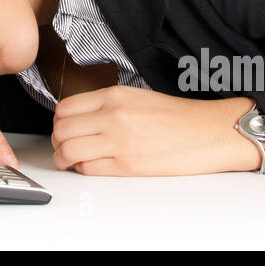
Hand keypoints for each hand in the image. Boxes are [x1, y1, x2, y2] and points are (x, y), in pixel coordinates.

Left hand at [51, 87, 258, 175]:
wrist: (207, 132)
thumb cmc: (178, 117)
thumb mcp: (137, 97)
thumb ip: (107, 105)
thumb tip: (80, 118)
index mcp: (114, 96)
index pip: (65, 108)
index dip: (58, 121)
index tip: (62, 127)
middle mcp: (113, 116)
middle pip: (61, 129)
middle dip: (56, 140)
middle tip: (61, 145)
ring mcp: (119, 141)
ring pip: (68, 150)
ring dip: (63, 158)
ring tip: (68, 160)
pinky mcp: (127, 166)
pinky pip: (88, 169)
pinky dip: (81, 169)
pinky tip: (88, 167)